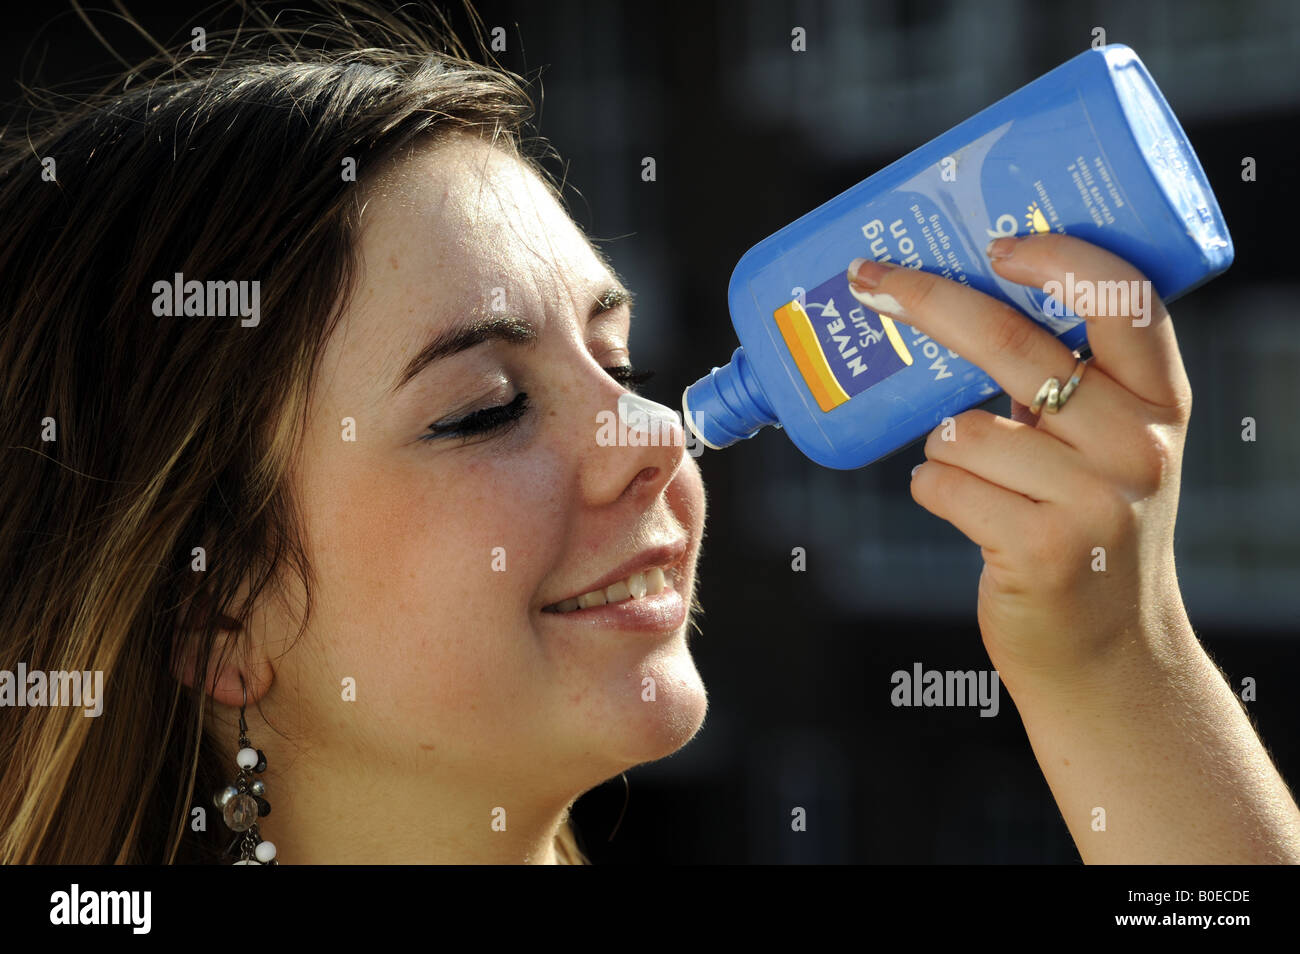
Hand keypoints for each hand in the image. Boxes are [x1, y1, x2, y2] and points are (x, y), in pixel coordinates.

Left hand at [847, 233, 1193, 689]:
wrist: (1107, 651)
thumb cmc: (1088, 528)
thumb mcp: (1110, 448)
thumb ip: (1068, 385)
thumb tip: (956, 303)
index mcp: (1161, 403)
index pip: (1125, 300)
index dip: (1060, 259)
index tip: (996, 244)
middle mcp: (1139, 446)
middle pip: (1015, 345)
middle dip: (928, 301)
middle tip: (869, 279)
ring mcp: (1095, 501)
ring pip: (962, 427)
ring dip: (946, 446)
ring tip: (982, 479)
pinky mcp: (1042, 550)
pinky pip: (942, 484)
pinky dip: (935, 490)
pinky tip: (971, 512)